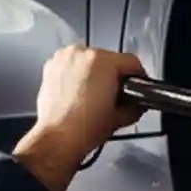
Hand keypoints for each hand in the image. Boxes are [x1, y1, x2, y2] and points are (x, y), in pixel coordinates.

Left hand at [13, 45, 145, 190]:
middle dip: (114, 76)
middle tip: (116, 97)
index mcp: (102, 61)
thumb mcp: (121, 117)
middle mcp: (81, 53)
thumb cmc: (85, 127)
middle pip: (109, 59)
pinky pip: (73, 65)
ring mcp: (64, 58)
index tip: (138, 89)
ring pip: (90, 61)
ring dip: (95, 74)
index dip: (139, 78)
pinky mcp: (51, 66)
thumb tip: (137, 104)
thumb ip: (135, 105)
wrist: (58, 137)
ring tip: (95, 96)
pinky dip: (78, 75)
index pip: (131, 62)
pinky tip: (80, 94)